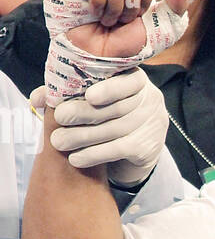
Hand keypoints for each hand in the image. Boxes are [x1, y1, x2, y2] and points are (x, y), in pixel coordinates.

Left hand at [36, 68, 169, 184]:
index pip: (129, 81)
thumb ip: (68, 94)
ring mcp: (152, 124)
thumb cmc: (108, 116)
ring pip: (116, 130)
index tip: (88, 96)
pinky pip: (119, 150)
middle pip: (118, 107)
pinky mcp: (148, 148)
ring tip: (59, 141)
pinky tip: (76, 159)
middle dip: (85, 113)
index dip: (110, 89)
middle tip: (60, 118)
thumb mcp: (93, 100)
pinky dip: (94, 154)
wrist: (133, 150)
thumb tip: (37, 98)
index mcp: (136, 80)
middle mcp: (150, 100)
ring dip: (84, 137)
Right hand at [43, 0, 188, 105]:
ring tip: (108, 19)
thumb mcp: (160, 27)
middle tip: (122, 18)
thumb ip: (175, 7)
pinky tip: (93, 13)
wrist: (100, 58)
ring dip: (114, 8)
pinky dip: (97, 5)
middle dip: (131, 4)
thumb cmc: (126, 41)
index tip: (139, 11)